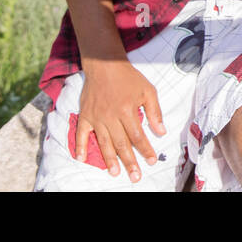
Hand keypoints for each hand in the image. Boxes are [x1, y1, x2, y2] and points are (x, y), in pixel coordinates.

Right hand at [75, 58, 166, 181]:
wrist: (105, 64)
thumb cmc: (128, 77)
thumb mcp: (148, 90)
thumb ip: (154, 112)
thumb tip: (161, 131)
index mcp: (128, 110)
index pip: (137, 136)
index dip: (145, 150)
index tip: (151, 161)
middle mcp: (111, 116)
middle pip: (121, 143)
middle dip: (129, 162)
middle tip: (135, 176)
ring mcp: (97, 117)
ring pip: (104, 142)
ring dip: (109, 159)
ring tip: (115, 173)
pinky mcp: (85, 115)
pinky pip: (81, 133)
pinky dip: (80, 146)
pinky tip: (80, 159)